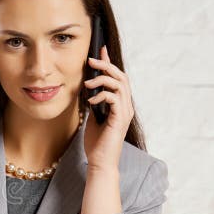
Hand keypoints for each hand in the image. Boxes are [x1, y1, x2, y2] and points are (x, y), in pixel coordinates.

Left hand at [83, 45, 134, 170]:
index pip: (117, 79)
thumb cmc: (96, 144)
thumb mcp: (92, 118)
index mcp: (120, 105)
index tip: (100, 51)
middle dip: (106, 66)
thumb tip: (87, 90)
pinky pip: (114, 98)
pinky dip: (102, 95)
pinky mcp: (120, 119)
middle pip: (121, 77)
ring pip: (120, 84)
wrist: (99, 162)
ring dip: (102, 79)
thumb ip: (94, 104)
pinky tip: (91, 101)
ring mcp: (125, 112)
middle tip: (91, 61)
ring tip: (87, 83)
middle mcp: (126, 106)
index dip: (109, 63)